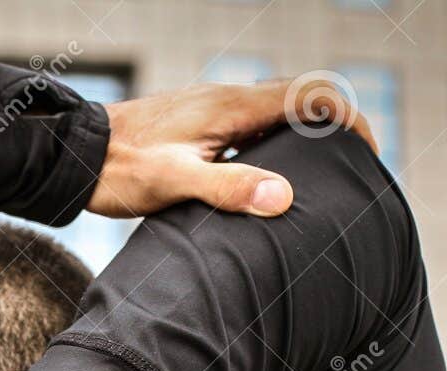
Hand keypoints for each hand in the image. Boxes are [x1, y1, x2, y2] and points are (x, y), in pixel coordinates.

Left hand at [87, 75, 377, 218]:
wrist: (77, 155)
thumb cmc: (121, 170)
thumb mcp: (175, 184)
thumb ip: (229, 188)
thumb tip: (284, 197)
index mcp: (233, 106)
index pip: (311, 97)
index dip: (350, 120)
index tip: (370, 153)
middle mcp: (227, 100)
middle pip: (300, 102)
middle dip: (335, 130)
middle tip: (356, 171)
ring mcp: (212, 111)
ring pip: (274, 115)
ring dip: (304, 139)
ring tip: (321, 180)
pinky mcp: (198, 126)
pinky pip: (250, 128)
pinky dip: (274, 147)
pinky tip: (266, 182)